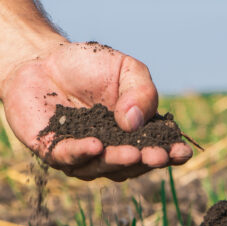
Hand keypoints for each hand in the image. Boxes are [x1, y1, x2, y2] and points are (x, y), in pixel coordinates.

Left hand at [0, 40, 191, 180]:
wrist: (43, 58)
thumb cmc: (89, 66)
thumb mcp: (126, 69)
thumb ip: (140, 92)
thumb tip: (134, 122)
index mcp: (134, 133)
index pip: (158, 148)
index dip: (172, 154)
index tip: (182, 152)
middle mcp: (110, 149)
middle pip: (132, 165)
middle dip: (145, 162)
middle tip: (156, 156)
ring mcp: (81, 155)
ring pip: (101, 167)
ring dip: (117, 162)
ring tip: (131, 153)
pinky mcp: (52, 151)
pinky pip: (67, 158)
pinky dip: (81, 153)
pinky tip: (94, 145)